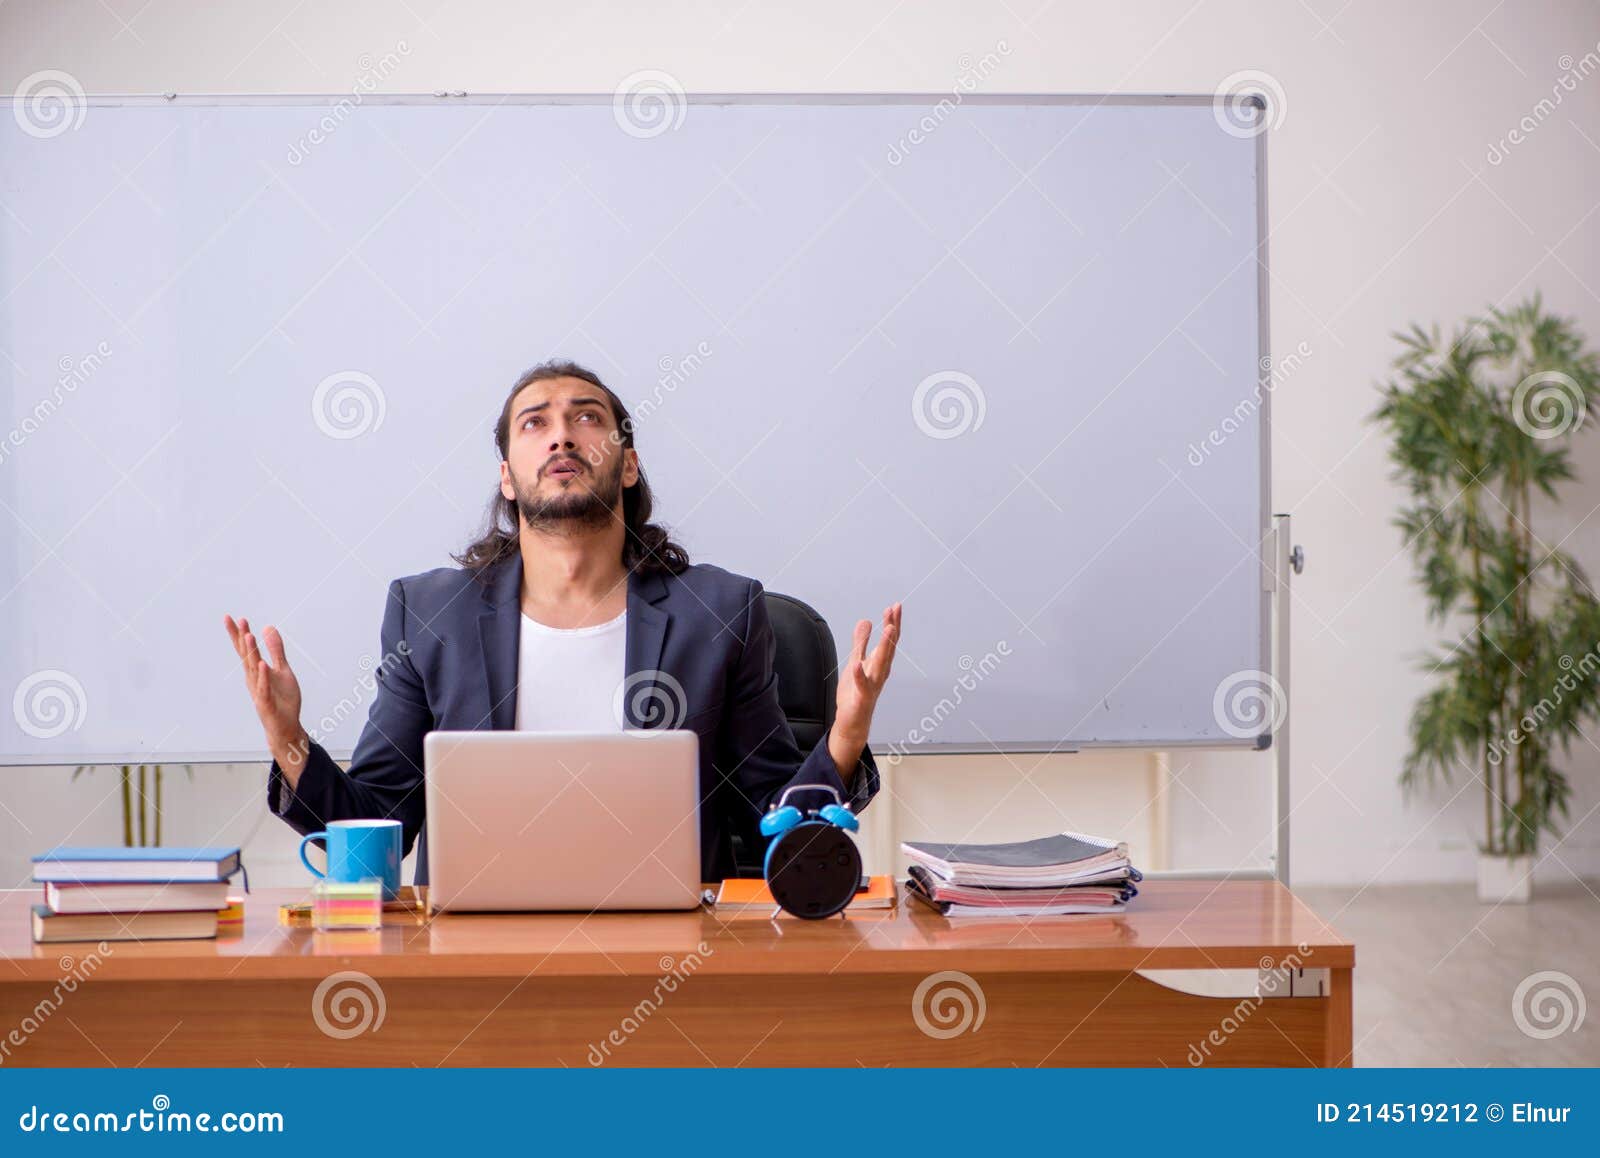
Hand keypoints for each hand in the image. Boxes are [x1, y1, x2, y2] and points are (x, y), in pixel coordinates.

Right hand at [223, 615, 307, 772]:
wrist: (285, 726)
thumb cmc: (282, 699)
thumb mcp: (282, 670)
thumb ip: (276, 650)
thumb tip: (268, 628)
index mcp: (256, 671)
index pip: (246, 649)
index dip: (240, 634)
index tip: (233, 617)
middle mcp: (253, 679)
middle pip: (246, 655)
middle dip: (242, 638)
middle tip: (238, 620)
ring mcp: (259, 691)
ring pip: (253, 669)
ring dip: (251, 653)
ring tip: (249, 635)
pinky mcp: (266, 703)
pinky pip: (264, 688)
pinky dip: (263, 676)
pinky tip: (262, 664)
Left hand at [828, 602, 900, 775]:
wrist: (852, 720)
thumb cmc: (855, 692)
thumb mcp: (856, 661)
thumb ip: (860, 642)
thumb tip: (866, 621)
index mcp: (879, 663)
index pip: (889, 640)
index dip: (892, 622)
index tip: (894, 606)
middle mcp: (880, 672)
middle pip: (889, 647)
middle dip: (893, 627)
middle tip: (896, 609)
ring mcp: (873, 685)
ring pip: (881, 663)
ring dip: (885, 646)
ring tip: (888, 629)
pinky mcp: (861, 697)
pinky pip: (862, 685)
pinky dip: (861, 676)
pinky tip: (858, 665)